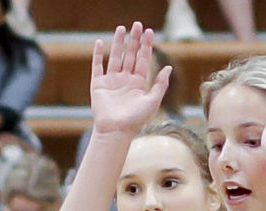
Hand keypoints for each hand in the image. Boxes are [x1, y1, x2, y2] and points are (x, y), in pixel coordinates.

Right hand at [88, 23, 172, 137]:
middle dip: (134, 40)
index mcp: (138, 83)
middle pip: (130, 55)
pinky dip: (97, 55)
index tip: (149, 32)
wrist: (115, 131)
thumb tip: (168, 67)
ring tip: (121, 28)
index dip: (146, 46)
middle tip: (137, 25)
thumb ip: (160, 84)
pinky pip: (97, 66)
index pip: (142, 59)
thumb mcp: (153, 101)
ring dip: (118, 43)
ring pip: (116, 57)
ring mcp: (111, 81)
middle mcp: (125, 80)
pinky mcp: (98, 85)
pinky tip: (99, 42)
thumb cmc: (135, 120)